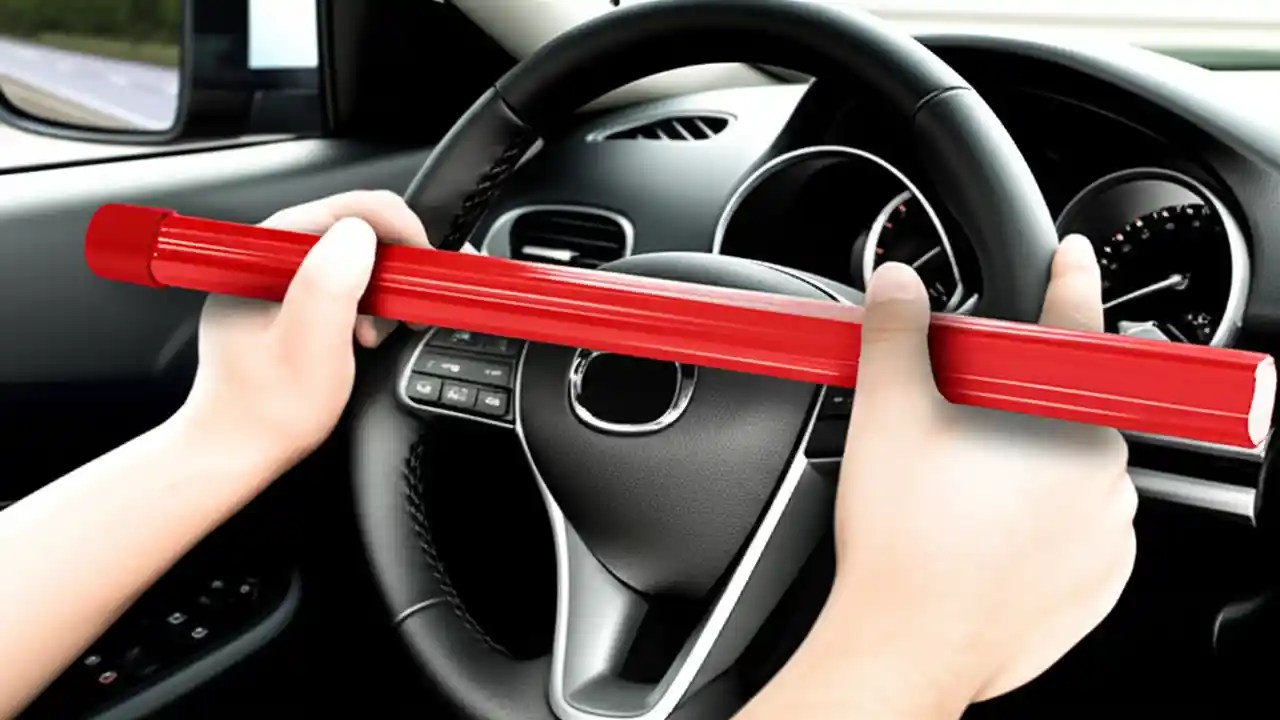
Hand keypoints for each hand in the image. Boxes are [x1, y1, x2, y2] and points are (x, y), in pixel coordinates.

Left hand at [175, 190, 432, 473]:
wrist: (235, 451)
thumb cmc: (266, 411)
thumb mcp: (310, 347)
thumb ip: (332, 283)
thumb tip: (361, 233)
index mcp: (264, 254)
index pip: (347, 209)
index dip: (400, 231)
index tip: (426, 267)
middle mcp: (265, 256)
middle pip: (352, 229)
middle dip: (393, 263)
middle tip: (410, 303)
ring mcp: (274, 278)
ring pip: (350, 255)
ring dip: (379, 287)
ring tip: (378, 329)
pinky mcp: (285, 300)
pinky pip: (338, 281)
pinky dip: (364, 303)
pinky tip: (361, 334)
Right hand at [829, 234, 1135, 709]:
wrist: (911, 640)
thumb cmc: (904, 536)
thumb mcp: (888, 412)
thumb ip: (896, 332)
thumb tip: (898, 283)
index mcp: (1061, 416)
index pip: (1075, 324)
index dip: (1069, 280)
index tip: (1073, 259)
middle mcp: (1102, 468)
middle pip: (1065, 402)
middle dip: (1016, 400)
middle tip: (953, 425)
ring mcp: (1106, 529)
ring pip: (1071, 466)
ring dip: (1029, 462)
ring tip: (960, 490)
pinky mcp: (1098, 578)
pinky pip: (1077, 526)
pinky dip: (1042, 518)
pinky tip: (983, 530)